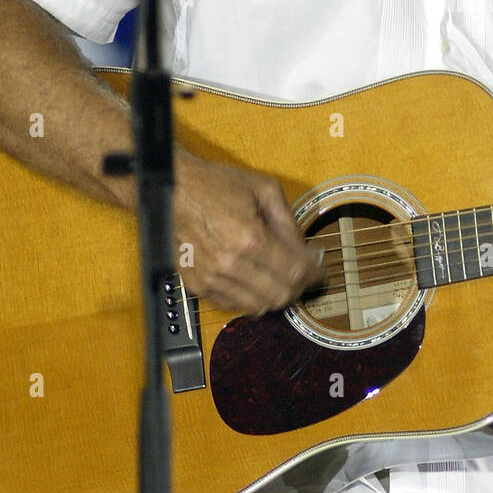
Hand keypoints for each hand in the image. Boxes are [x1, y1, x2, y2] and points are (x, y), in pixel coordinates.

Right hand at [172, 150, 322, 314]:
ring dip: (276, 295)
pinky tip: (255, 280)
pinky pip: (233, 305)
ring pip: (258, 306)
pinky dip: (250, 297)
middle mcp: (229, 263)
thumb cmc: (215, 185)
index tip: (321, 271)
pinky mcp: (197, 285)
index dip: (314, 274)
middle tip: (304, 276)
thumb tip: (307, 250)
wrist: (171, 191)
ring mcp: (211, 278)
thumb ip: (289, 223)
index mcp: (248, 237)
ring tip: (281, 278)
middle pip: (280, 295)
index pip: (294, 271)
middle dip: (299, 287)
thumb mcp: (264, 189)